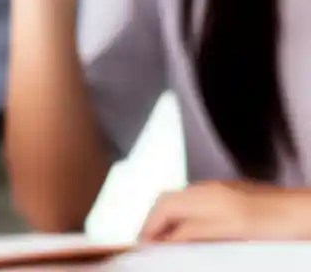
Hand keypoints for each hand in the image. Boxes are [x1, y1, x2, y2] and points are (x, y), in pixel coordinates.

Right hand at [139, 181, 310, 242]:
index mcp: (202, 196)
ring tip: (168, 240)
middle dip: (154, 221)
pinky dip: (187, 218)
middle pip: (167, 202)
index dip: (148, 228)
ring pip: (182, 202)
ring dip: (170, 220)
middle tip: (149, 243)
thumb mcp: (226, 232)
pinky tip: (194, 232)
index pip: (162, 209)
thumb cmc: (274, 222)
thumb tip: (165, 238)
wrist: (305, 213)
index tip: (141, 245)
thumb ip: (192, 232)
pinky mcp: (233, 198)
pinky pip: (198, 205)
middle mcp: (208, 189)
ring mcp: (221, 192)